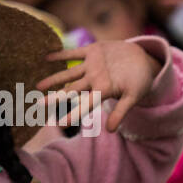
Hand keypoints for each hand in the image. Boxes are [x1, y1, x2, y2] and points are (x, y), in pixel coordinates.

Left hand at [38, 40, 162, 132]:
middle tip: (38, 104)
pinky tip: (47, 57)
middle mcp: (94, 80)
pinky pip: (74, 53)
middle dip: (56, 98)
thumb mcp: (133, 96)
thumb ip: (121, 112)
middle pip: (72, 91)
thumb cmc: (141, 80)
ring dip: (54, 78)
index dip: (73, 113)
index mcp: (103, 91)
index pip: (85, 105)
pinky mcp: (93, 51)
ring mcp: (92, 66)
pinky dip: (61, 54)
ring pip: (69, 74)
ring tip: (39, 85)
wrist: (143, 59)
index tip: (59, 123)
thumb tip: (110, 130)